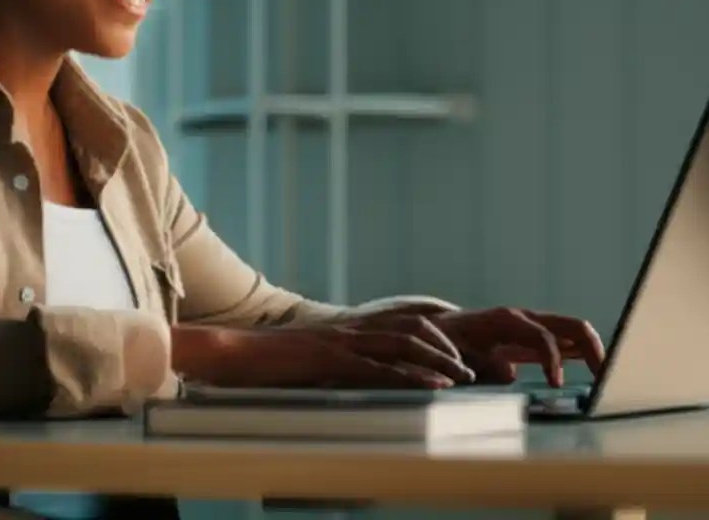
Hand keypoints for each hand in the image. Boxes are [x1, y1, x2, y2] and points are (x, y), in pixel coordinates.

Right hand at [171, 324, 475, 389]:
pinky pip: (380, 365)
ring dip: (439, 360)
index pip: (405, 324)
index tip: (460, 357)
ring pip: (405, 343)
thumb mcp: (315, 363)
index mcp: (351, 330)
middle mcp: (353, 330)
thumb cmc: (270, 364)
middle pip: (415, 328)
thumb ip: (341, 366)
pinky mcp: (332, 359)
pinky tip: (432, 385)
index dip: (437, 338)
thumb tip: (365, 381)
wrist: (234, 354)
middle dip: (449, 347)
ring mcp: (343, 342)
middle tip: (473, 368)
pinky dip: (411, 375)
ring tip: (464, 377)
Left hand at [428, 308, 604, 386]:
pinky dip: (584, 354)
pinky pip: (567, 341)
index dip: (552, 360)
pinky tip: (595, 372)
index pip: (543, 336)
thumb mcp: (459, 355)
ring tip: (607, 378)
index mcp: (508, 321)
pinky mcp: (536, 336)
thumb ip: (482, 363)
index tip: (555, 385)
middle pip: (573, 326)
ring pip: (576, 331)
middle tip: (605, 380)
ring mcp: (534, 325)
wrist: (440, 330)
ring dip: (594, 352)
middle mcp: (526, 318)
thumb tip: (510, 374)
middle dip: (593, 350)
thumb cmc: (447, 344)